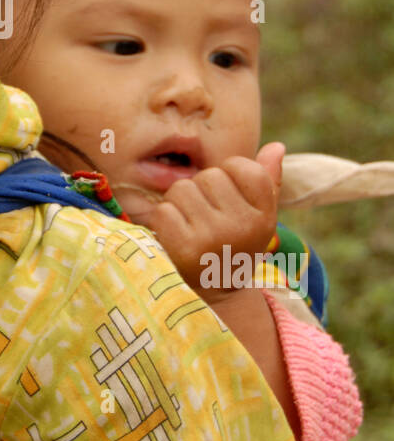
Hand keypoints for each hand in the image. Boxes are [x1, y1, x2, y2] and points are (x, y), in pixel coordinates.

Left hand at [142, 142, 284, 295]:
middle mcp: (243, 227)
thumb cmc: (235, 244)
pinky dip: (164, 220)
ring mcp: (213, 238)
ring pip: (182, 189)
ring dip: (180, 203)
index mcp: (264, 217)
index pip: (244, 167)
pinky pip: (163, 209)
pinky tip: (176, 237)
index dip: (230, 175)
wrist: (213, 294)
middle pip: (209, 176)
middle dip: (202, 190)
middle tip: (207, 218)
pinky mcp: (183, 248)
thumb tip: (276, 145)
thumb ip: (268, 180)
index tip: (229, 200)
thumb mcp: (258, 217)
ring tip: (191, 226)